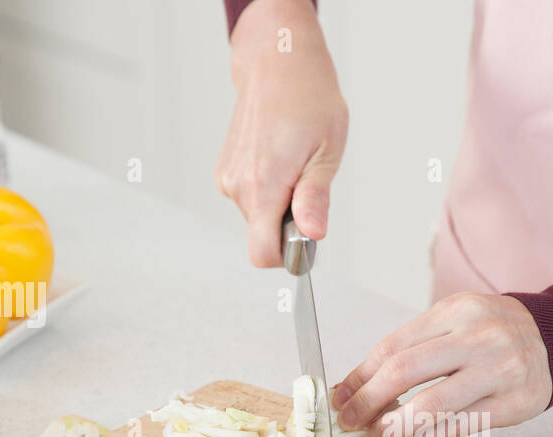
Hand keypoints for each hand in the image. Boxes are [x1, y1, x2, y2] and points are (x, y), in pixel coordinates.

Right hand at [216, 0, 347, 265]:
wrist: (277, 64)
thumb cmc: (308, 99)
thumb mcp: (327, 150)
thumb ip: (315, 197)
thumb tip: (312, 235)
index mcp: (264, 182)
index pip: (262, 253)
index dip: (288, 257)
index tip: (307, 239)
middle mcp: (239, 185)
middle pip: (263, 237)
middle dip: (288, 226)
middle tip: (308, 185)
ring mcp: (228, 179)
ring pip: (258, 219)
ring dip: (280, 206)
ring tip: (295, 165)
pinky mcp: (225, 173)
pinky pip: (251, 201)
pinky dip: (269, 192)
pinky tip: (280, 160)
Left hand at [334, 293, 552, 436]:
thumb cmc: (491, 334)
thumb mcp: (453, 323)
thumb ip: (409, 349)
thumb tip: (353, 387)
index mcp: (457, 310)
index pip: (393, 347)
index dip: (360, 377)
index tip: (342, 399)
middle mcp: (480, 337)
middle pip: (406, 372)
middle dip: (369, 401)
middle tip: (352, 421)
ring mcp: (501, 370)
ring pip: (433, 405)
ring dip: (396, 426)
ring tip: (380, 435)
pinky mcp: (516, 402)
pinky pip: (461, 426)